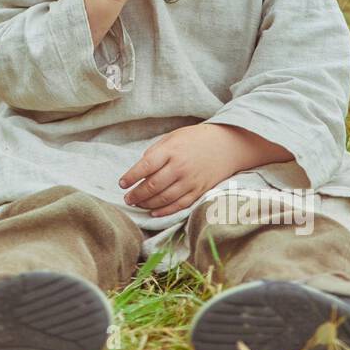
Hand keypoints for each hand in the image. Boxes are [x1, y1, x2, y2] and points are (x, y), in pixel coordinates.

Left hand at [119, 123, 283, 216]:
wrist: (227, 145)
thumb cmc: (196, 139)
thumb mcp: (173, 137)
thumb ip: (156, 151)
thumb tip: (141, 168)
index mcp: (171, 150)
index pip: (145, 166)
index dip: (131, 177)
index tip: (122, 183)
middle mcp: (180, 167)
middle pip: (152, 185)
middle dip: (136, 194)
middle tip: (127, 198)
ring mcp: (190, 181)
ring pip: (164, 198)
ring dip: (147, 204)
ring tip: (137, 204)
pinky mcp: (199, 191)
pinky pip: (179, 205)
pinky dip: (165, 211)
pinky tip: (154, 212)